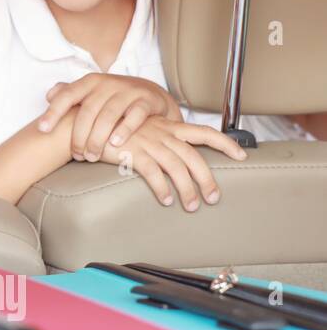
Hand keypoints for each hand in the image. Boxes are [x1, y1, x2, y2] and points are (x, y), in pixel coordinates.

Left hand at [38, 73, 182, 161]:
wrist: (150, 94)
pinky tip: (115, 143)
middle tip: (76, 156)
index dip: (54, 112)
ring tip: (91, 156)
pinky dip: (124, 129)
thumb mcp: (91, 93)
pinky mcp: (146, 100)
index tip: (42, 129)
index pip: (67, 95)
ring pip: (109, 115)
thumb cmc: (112, 98)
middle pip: (88, 111)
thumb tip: (48, 95)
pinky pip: (135, 115)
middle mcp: (107, 84)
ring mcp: (128, 91)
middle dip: (79, 135)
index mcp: (90, 82)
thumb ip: (69, 93)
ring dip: (98, 138)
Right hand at [92, 116, 246, 210]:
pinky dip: (163, 188)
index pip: (204, 132)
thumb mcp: (141, 130)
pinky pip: (153, 173)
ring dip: (187, 189)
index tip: (242, 154)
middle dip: (207, 178)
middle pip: (194, 156)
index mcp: (167, 127)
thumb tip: (172, 156)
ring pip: (177, 167)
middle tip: (213, 198)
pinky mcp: (133, 153)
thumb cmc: (111, 130)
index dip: (225, 142)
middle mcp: (162, 134)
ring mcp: (148, 143)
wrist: (85, 124)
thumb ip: (159, 140)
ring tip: (191, 206)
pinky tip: (167, 200)